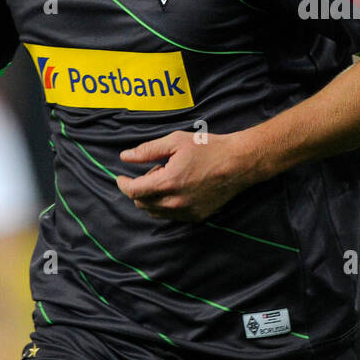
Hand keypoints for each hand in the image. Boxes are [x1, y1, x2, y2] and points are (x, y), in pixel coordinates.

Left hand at [117, 130, 253, 222]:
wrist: (238, 163)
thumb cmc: (208, 148)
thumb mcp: (175, 142)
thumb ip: (147, 151)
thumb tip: (125, 157)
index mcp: (167, 182)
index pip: (133, 191)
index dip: (123, 184)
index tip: (121, 177)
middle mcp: (175, 202)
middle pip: (142, 203)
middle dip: (140, 188)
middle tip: (156, 170)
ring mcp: (186, 212)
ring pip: (155, 212)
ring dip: (152, 197)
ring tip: (168, 178)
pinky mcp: (196, 217)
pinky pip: (171, 216)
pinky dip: (166, 205)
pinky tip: (179, 188)